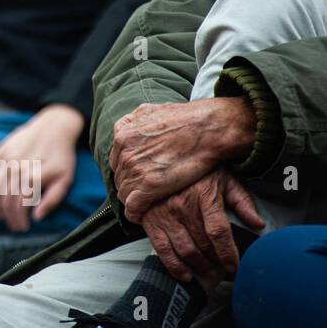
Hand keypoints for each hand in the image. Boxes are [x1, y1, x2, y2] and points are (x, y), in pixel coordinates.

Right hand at [0, 104, 81, 230]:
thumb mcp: (65, 179)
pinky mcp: (0, 149)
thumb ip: (52, 199)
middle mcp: (19, 165)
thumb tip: (36, 217)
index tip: (22, 228)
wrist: (53, 126)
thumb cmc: (62, 157)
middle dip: (6, 215)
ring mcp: (7, 156)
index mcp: (35, 174)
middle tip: (10, 226)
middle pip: (5, 197)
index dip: (18, 219)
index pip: (19, 204)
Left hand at [109, 98, 256, 222]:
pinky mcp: (148, 186)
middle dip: (129, 184)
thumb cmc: (189, 119)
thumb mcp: (153, 110)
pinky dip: (135, 213)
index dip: (127, 169)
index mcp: (123, 133)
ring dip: (133, 199)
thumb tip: (130, 124)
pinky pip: (132, 207)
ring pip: (124, 192)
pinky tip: (141, 217)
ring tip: (144, 206)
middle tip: (142, 193)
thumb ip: (137, 120)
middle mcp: (124, 150)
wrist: (209, 128)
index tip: (137, 176)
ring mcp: (135, 168)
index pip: (117, 159)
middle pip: (120, 176)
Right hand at [139, 168, 263, 284]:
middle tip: (223, 272)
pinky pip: (162, 249)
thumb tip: (258, 224)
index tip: (234, 266)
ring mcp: (164, 214)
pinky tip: (186, 275)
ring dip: (199, 268)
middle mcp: (182, 205)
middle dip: (216, 263)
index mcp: (204, 194)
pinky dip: (174, 266)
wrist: (160, 163)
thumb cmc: (199, 174)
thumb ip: (242, 202)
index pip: (218, 231)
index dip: (228, 253)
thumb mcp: (225, 180)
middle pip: (203, 244)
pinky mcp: (150, 221)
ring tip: (210, 275)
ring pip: (185, 250)